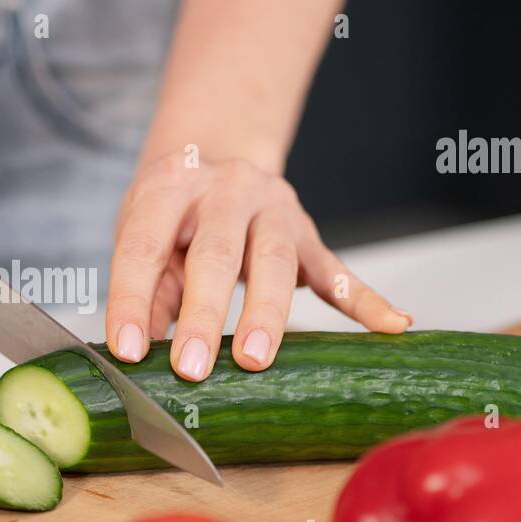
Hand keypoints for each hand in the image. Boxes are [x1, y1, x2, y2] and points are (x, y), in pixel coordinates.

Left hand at [105, 153, 410, 380]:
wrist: (214, 154)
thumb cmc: (170, 211)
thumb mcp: (141, 234)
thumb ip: (145, 290)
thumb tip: (138, 354)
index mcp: (169, 188)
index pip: (145, 247)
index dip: (132, 300)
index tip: (127, 352)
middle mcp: (226, 190)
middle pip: (215, 255)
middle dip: (202, 314)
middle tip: (190, 367)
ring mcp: (273, 210)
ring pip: (273, 261)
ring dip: (264, 314)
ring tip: (253, 360)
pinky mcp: (308, 234)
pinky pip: (337, 270)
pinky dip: (366, 300)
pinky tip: (393, 324)